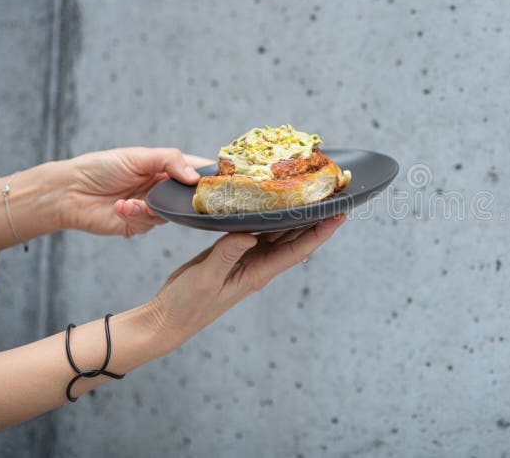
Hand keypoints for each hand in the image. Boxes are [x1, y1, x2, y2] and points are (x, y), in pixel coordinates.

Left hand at [63, 147, 212, 236]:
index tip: (226, 181)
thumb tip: (194, 176)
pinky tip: (121, 206)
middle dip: (188, 200)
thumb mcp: (138, 156)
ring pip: (171, 214)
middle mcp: (163, 189)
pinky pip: (148, 223)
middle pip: (190, 198)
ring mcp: (153, 208)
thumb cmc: (101, 167)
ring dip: (153, 208)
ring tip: (134, 201)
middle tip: (187, 200)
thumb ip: (169, 161)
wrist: (68, 191)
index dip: (212, 176)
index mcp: (166, 168)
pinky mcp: (139, 224)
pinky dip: (136, 215)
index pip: (198, 171)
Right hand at [147, 215, 346, 351]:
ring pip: (278, 232)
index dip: (321, 232)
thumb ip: (226, 255)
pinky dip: (267, 215)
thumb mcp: (206, 279)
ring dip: (296, 214)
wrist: (168, 318)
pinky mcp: (232, 251)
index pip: (298, 250)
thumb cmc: (187, 306)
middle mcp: (259, 264)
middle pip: (295, 237)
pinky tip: (272, 201)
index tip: (340, 215)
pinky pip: (256, 230)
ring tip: (312, 193)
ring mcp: (246, 257)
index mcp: (258, 273)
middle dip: (316, 218)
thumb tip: (248, 234)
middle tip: (334, 195)